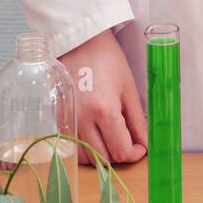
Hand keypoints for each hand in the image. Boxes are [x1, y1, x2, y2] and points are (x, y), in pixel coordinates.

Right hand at [59, 29, 147, 167]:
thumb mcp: (129, 89)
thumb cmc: (108, 61)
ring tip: (112, 137)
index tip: (141, 147)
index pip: (120, 151)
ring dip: (102, 154)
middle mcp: (82, 120)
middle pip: (103, 158)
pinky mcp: (58, 119)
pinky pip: (72, 146)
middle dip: (120, 154)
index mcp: (104, 110)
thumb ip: (138, 120)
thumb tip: (145, 143)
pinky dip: (85, 148)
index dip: (135, 154)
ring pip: (85, 157)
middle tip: (129, 140)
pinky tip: (96, 134)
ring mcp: (66, 121)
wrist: (81, 43)